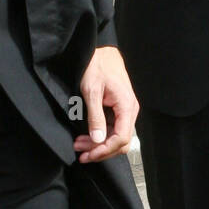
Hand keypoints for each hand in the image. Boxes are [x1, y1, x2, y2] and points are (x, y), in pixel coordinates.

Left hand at [73, 45, 139, 163]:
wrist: (102, 53)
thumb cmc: (97, 67)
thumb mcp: (92, 91)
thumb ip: (96, 117)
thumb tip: (98, 139)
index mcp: (127, 106)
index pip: (121, 138)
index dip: (105, 150)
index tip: (88, 155)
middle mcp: (130, 111)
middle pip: (120, 142)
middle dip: (100, 151)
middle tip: (80, 153)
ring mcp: (125, 112)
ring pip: (116, 138)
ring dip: (98, 145)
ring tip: (79, 146)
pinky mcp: (119, 111)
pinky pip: (113, 130)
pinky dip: (99, 137)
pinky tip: (86, 137)